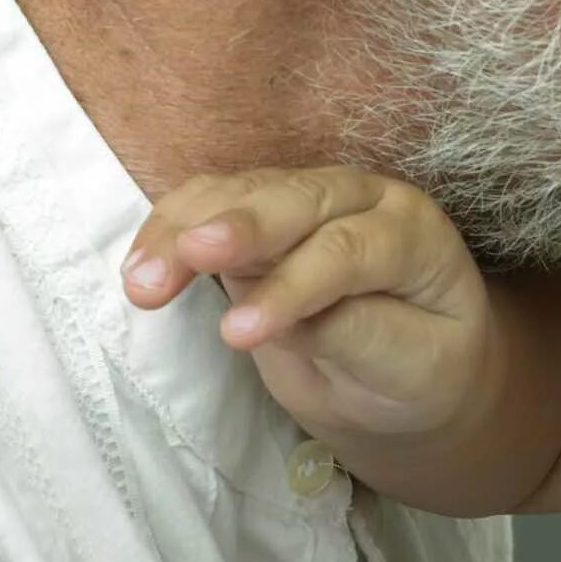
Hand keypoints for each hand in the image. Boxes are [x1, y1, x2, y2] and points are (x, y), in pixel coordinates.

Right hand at [122, 166, 492, 438]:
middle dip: (241, 227)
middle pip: (299, 200)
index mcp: (415, 236)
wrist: (410, 365)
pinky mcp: (261, 214)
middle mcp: (364, 200)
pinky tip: (138, 264)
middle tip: (189, 255)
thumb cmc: (422, 370)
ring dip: (187, 228)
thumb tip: (290, 322)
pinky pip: (211, 202)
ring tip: (140, 281)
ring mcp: (309, 199)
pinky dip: (171, 227)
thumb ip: (361, 337)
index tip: (238, 335)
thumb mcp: (414, 369)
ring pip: (246, 192)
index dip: (295, 286)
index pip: (354, 250)